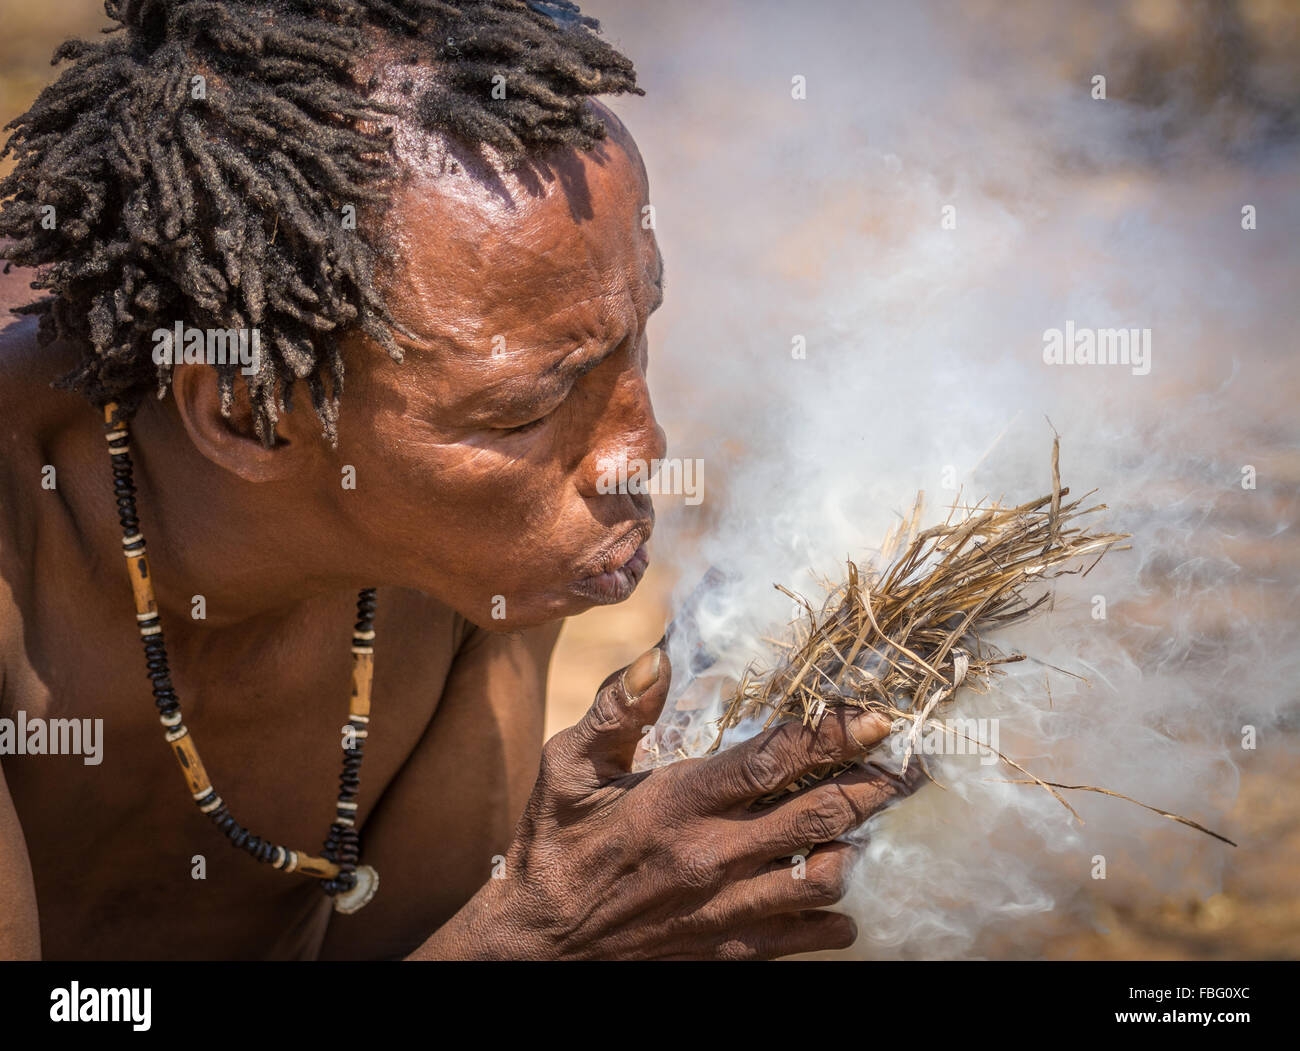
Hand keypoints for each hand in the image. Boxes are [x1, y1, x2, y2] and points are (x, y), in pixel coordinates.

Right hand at [419, 641, 919, 959]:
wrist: (536, 943)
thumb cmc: (554, 843)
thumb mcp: (568, 766)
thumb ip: (616, 709)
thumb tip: (660, 655)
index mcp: (677, 803)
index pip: (772, 762)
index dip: (831, 736)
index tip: (874, 716)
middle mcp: (711, 857)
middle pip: (818, 817)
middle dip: (871, 786)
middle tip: (907, 765)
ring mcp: (724, 908)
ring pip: (823, 879)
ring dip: (855, 848)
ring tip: (869, 823)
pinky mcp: (727, 948)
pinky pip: (802, 936)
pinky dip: (833, 919)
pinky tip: (838, 896)